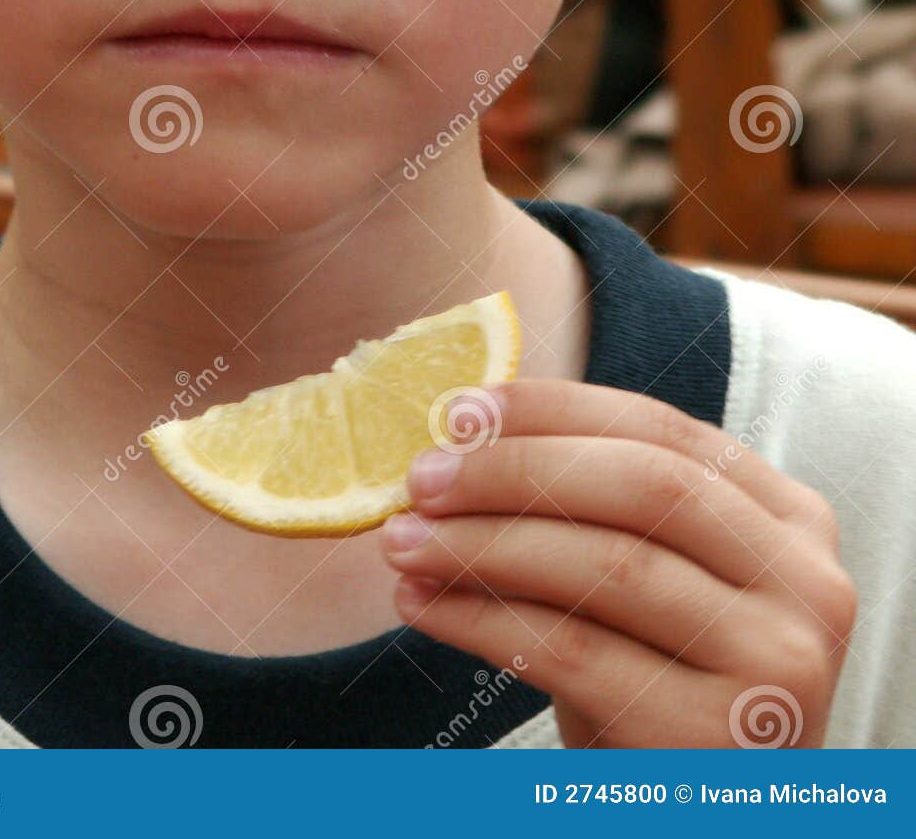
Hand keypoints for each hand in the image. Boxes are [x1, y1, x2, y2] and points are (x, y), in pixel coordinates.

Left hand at [381, 379, 857, 747]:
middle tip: (419, 478)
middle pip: (642, 486)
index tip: (458, 410)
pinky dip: (483, 620)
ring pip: (607, 566)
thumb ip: (588, 504)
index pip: (661, 430)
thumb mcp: (646, 581)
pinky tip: (424, 607)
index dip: (554, 410)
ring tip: (402, 543)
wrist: (692, 810)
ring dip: (484, 546)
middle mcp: (806, 583)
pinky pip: (577, 654)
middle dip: (514, 471)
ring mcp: (777, 664)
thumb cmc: (654, 680)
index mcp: (791, 519)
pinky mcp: (719, 738)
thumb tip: (461, 430)